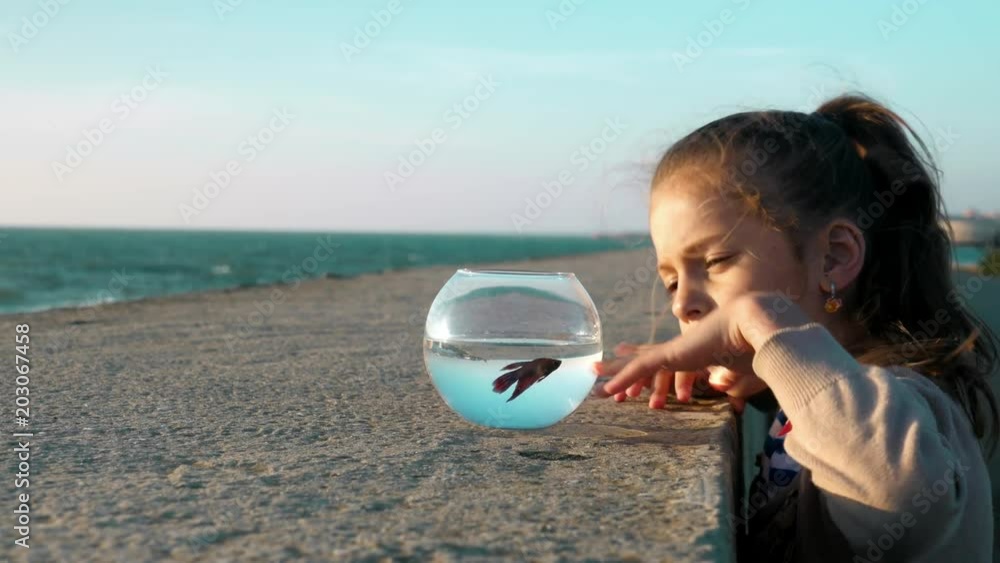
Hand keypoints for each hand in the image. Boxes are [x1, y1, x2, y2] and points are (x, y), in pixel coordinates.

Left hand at [593, 293, 811, 410]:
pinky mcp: (672, 354)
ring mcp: (675, 349)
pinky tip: (607, 388)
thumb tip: (725, 389)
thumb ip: (731, 380)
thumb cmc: (758, 348)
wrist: (758, 326)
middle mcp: (682, 346)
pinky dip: (623, 378)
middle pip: (645, 356)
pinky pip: (640, 368)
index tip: (629, 353)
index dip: (648, 356)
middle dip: (623, 364)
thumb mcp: (742, 372)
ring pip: (637, 362)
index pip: (666, 356)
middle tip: (601, 367)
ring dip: (616, 371)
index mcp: (696, 349)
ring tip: (593, 375)